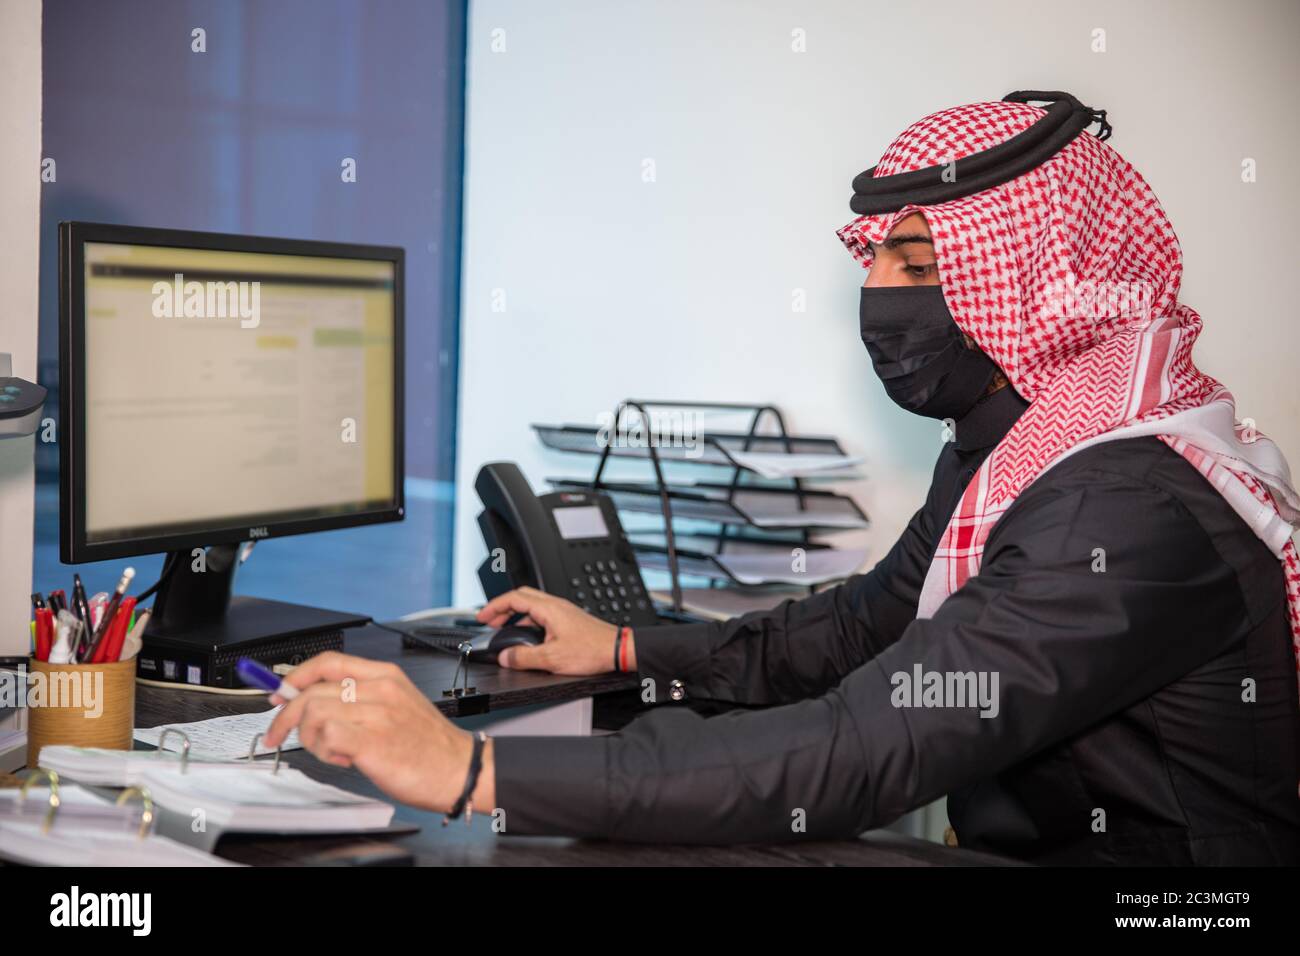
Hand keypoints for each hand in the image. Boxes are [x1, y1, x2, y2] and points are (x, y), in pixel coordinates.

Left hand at [263, 651, 493, 813]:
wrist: (460, 769)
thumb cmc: (430, 745)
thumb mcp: (399, 704)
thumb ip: (361, 699)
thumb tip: (316, 701)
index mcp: (386, 676)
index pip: (328, 662)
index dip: (296, 676)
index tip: (281, 693)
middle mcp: (380, 689)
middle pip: (312, 689)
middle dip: (286, 716)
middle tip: (279, 734)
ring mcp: (377, 714)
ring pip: (314, 712)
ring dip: (309, 737)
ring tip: (329, 751)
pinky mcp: (373, 742)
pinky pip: (326, 735)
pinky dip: (324, 751)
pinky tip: (343, 759)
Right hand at [476, 586, 633, 674]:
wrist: (617, 650)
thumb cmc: (592, 650)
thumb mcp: (552, 658)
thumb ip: (524, 657)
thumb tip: (505, 657)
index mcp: (549, 609)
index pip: (514, 598)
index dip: (494, 606)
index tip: (482, 616)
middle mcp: (556, 606)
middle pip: (521, 597)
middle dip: (502, 608)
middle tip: (489, 621)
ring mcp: (563, 612)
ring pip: (532, 606)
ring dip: (515, 616)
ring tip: (505, 631)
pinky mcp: (569, 620)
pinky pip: (542, 615)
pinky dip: (528, 622)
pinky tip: (528, 639)